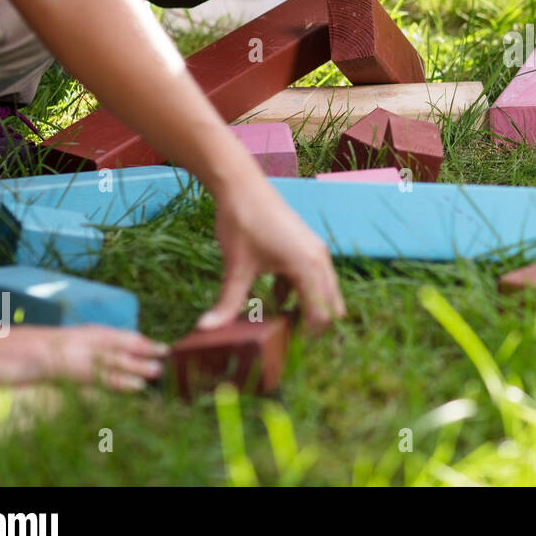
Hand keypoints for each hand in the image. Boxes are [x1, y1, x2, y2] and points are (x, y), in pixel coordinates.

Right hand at [0, 325, 168, 392]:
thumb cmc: (4, 354)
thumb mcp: (40, 351)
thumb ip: (61, 354)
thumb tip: (78, 364)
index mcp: (68, 333)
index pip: (108, 333)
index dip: (133, 339)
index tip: (155, 343)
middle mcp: (71, 337)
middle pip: (116, 341)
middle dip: (143, 348)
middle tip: (170, 352)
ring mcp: (65, 349)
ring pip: (110, 357)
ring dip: (137, 364)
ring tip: (161, 371)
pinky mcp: (57, 365)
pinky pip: (94, 374)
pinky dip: (118, 381)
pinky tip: (136, 387)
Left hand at [200, 184, 345, 335]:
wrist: (241, 185)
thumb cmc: (242, 222)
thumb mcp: (236, 267)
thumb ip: (227, 303)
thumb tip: (205, 330)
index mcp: (308, 266)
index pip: (320, 315)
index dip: (306, 337)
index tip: (284, 350)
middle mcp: (319, 260)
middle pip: (331, 306)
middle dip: (313, 326)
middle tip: (285, 341)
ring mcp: (315, 252)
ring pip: (323, 292)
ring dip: (307, 309)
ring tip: (279, 325)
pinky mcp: (306, 247)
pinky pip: (312, 279)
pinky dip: (299, 294)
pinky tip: (273, 302)